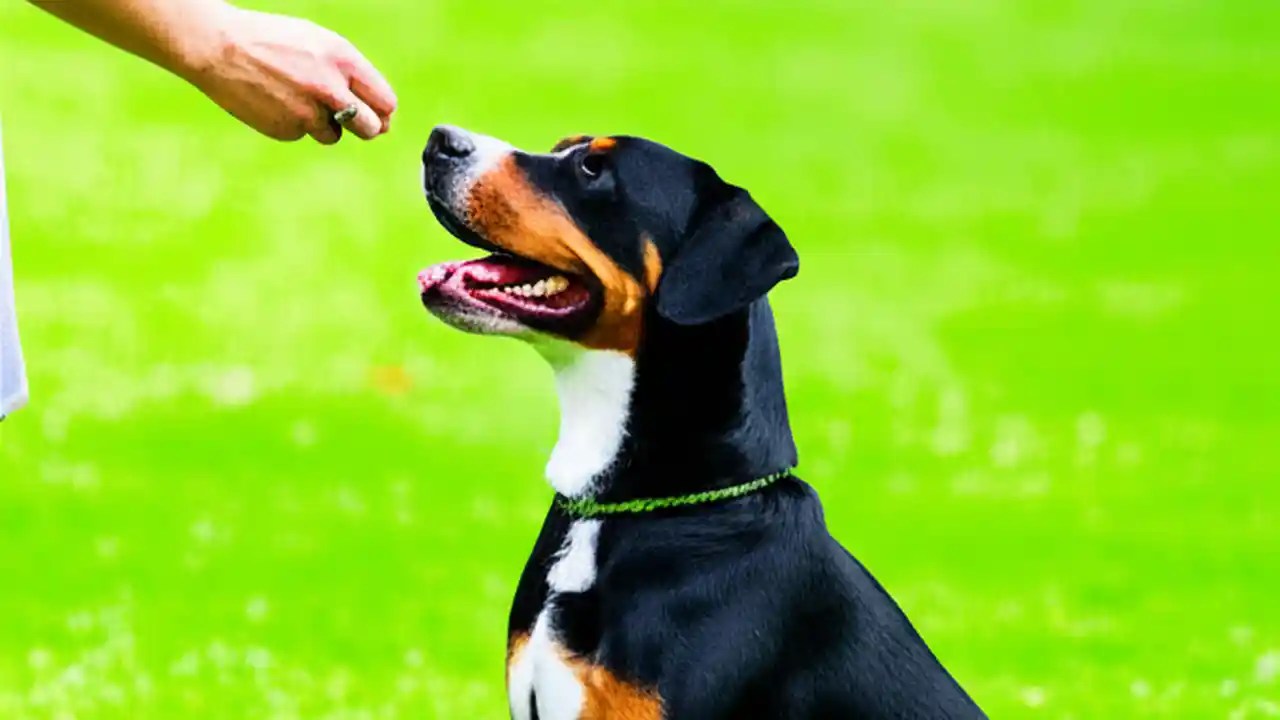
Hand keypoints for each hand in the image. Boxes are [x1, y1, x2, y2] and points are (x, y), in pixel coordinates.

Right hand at [183, 6, 396, 143]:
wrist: (219, 47)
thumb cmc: (273, 42)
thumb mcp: (318, 43)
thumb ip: (349, 74)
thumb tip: (381, 115)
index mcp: (342, 60)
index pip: (385, 101)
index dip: (382, 111)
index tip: (376, 113)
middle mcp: (330, 88)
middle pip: (371, 128)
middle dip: (367, 128)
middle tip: (351, 119)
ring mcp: (308, 112)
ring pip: (334, 135)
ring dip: (324, 124)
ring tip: (296, 98)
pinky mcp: (287, 130)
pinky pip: (302, 134)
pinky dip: (293, 123)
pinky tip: (274, 101)